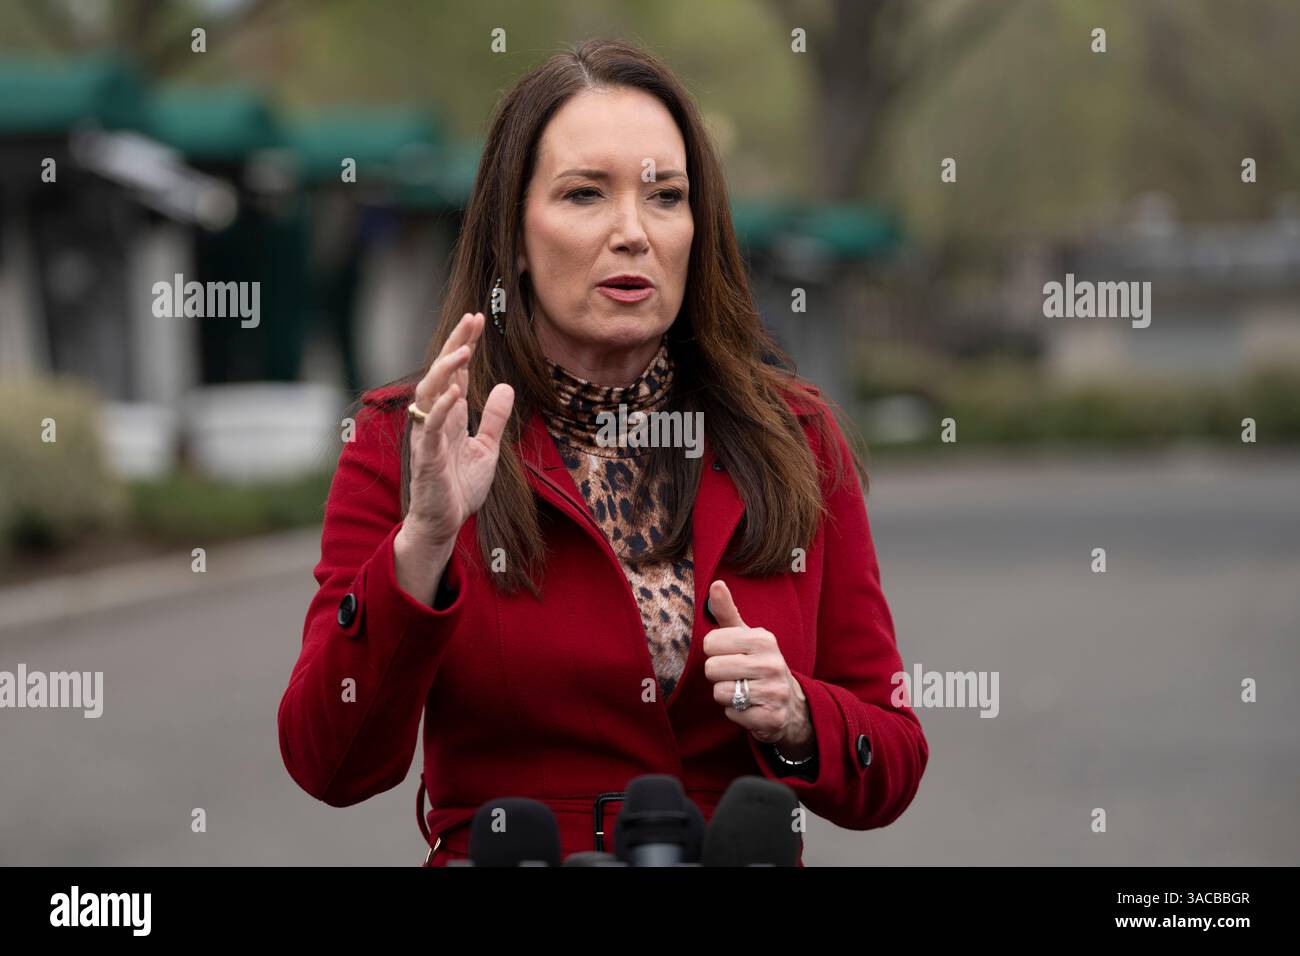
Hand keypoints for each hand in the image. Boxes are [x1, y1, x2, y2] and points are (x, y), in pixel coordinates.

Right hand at [404, 312, 513, 546]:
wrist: (444, 523)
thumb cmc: (459, 487)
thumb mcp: (487, 448)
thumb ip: (493, 418)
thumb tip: (505, 387)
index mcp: (449, 415)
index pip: (455, 371)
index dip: (464, 344)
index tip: (477, 319)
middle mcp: (434, 419)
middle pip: (440, 372)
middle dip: (454, 344)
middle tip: (471, 320)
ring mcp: (428, 436)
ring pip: (429, 393)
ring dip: (446, 369)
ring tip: (465, 349)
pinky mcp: (427, 457)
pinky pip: (431, 427)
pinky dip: (442, 408)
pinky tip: (455, 391)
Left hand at [701, 580, 814, 759]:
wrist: (790, 702)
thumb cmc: (759, 662)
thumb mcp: (745, 635)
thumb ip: (727, 611)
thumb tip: (715, 584)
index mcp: (762, 639)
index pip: (710, 642)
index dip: (714, 652)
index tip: (730, 654)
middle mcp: (771, 663)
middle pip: (712, 669)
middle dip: (718, 675)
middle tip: (736, 675)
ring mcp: (774, 692)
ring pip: (720, 693)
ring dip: (726, 695)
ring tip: (743, 690)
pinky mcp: (771, 718)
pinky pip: (731, 714)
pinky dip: (735, 713)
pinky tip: (750, 707)